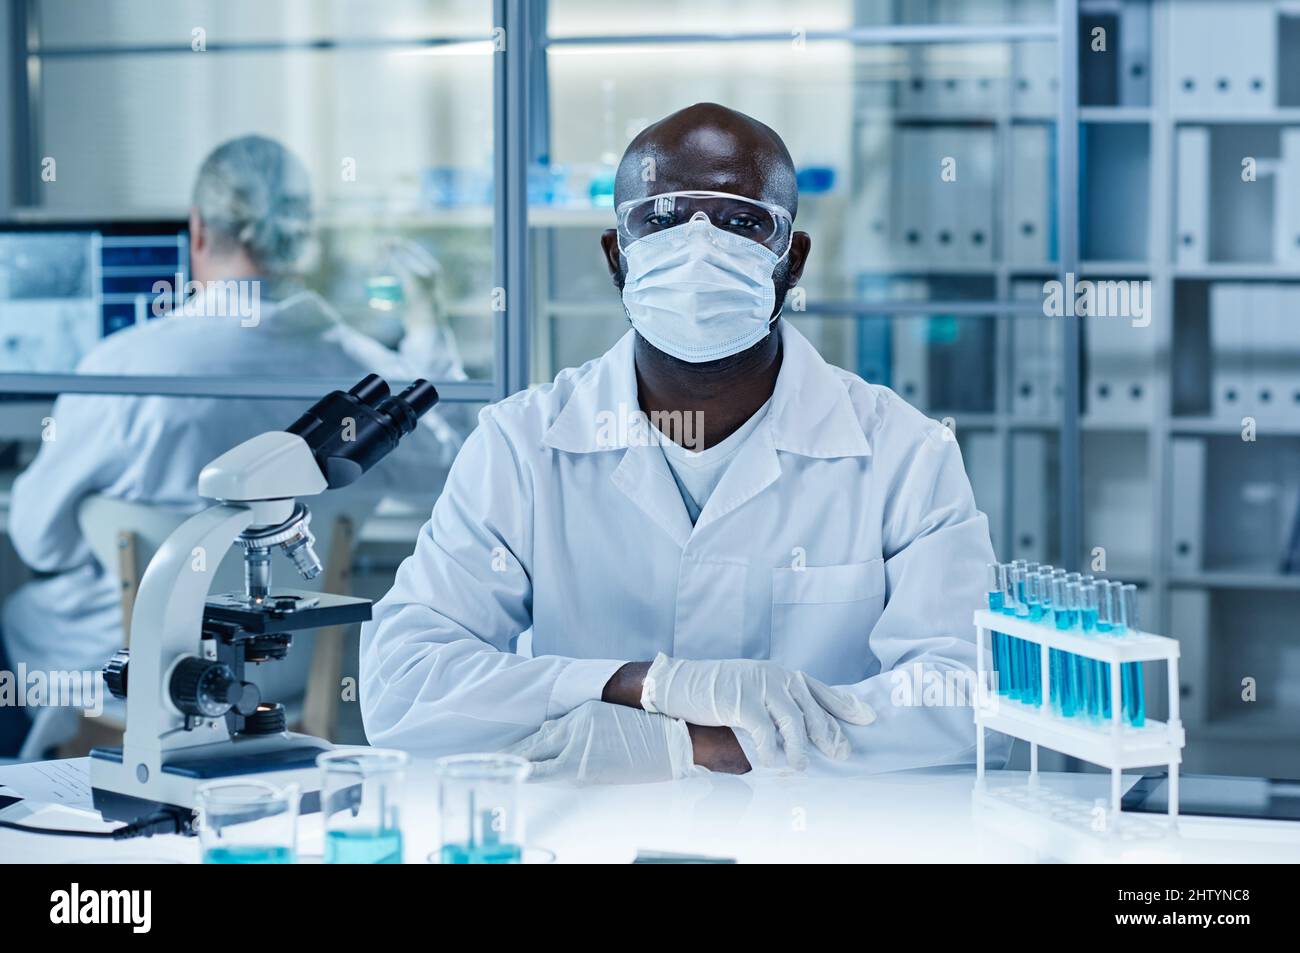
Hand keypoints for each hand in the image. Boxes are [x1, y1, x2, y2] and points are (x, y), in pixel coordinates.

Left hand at [504, 700, 696, 784]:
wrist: (671, 738)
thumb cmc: (644, 730)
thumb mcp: (605, 718)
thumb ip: (577, 727)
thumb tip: (551, 734)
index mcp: (580, 715)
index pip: (542, 733)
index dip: (522, 745)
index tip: (505, 752)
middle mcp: (574, 728)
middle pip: (534, 744)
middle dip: (513, 755)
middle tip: (488, 762)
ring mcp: (577, 746)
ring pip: (538, 757)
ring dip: (519, 763)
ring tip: (497, 769)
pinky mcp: (584, 765)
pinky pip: (549, 771)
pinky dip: (532, 772)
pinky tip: (517, 774)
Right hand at [641, 654, 875, 769]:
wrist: (682, 683)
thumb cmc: (718, 690)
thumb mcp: (754, 687)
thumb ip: (778, 701)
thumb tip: (804, 727)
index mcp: (780, 674)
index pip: (819, 689)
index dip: (845, 704)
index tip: (867, 718)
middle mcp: (775, 677)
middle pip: (812, 707)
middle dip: (829, 733)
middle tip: (842, 753)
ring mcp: (759, 687)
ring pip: (793, 721)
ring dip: (801, 748)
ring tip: (802, 765)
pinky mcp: (742, 701)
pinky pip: (765, 731)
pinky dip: (771, 750)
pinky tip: (771, 762)